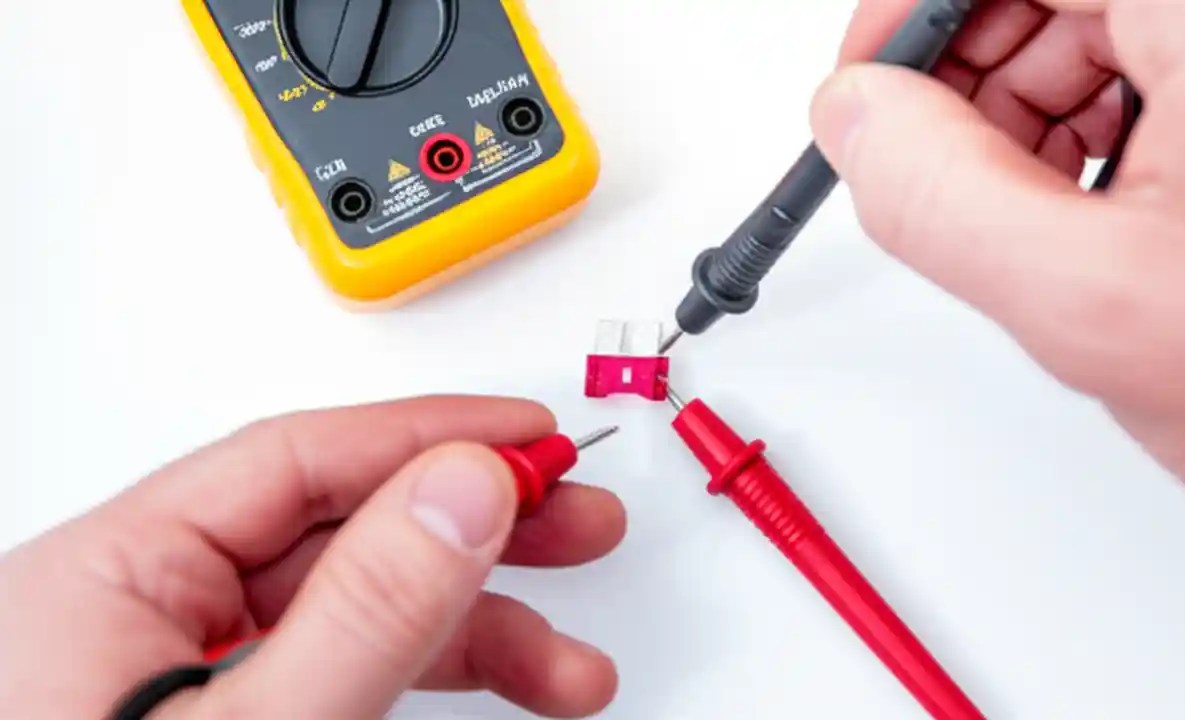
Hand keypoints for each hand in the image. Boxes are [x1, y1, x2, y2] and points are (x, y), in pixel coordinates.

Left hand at [0, 397, 624, 718]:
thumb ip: (363, 611)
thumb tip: (463, 484)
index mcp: (104, 579)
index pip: (297, 462)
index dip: (428, 438)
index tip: (535, 442)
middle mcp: (137, 615)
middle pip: (339, 526)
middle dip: (473, 527)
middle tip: (580, 524)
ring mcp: (181, 679)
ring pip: (355, 609)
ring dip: (476, 629)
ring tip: (572, 669)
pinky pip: (343, 672)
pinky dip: (431, 678)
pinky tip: (498, 696)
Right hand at [811, 0, 1184, 531]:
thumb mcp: (1099, 311)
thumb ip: (938, 201)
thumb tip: (855, 120)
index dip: (913, 11)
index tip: (872, 82)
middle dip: (977, 69)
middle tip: (955, 172)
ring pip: (1100, 13)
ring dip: (1041, 101)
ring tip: (1059, 209)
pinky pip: (1166, 45)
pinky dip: (1111, 113)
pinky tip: (1123, 193)